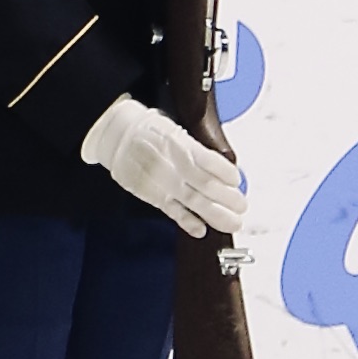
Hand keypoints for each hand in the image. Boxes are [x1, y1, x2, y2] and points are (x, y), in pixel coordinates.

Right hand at [81, 96, 249, 239]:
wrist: (116, 134)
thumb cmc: (148, 130)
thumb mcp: (175, 129)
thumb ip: (196, 149)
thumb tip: (223, 170)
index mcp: (179, 143)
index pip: (210, 161)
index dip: (226, 174)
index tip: (237, 181)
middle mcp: (170, 163)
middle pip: (206, 184)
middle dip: (228, 198)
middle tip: (241, 206)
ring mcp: (160, 180)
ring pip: (193, 201)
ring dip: (216, 214)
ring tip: (233, 222)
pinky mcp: (150, 194)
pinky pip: (171, 210)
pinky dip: (187, 221)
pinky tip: (201, 229)